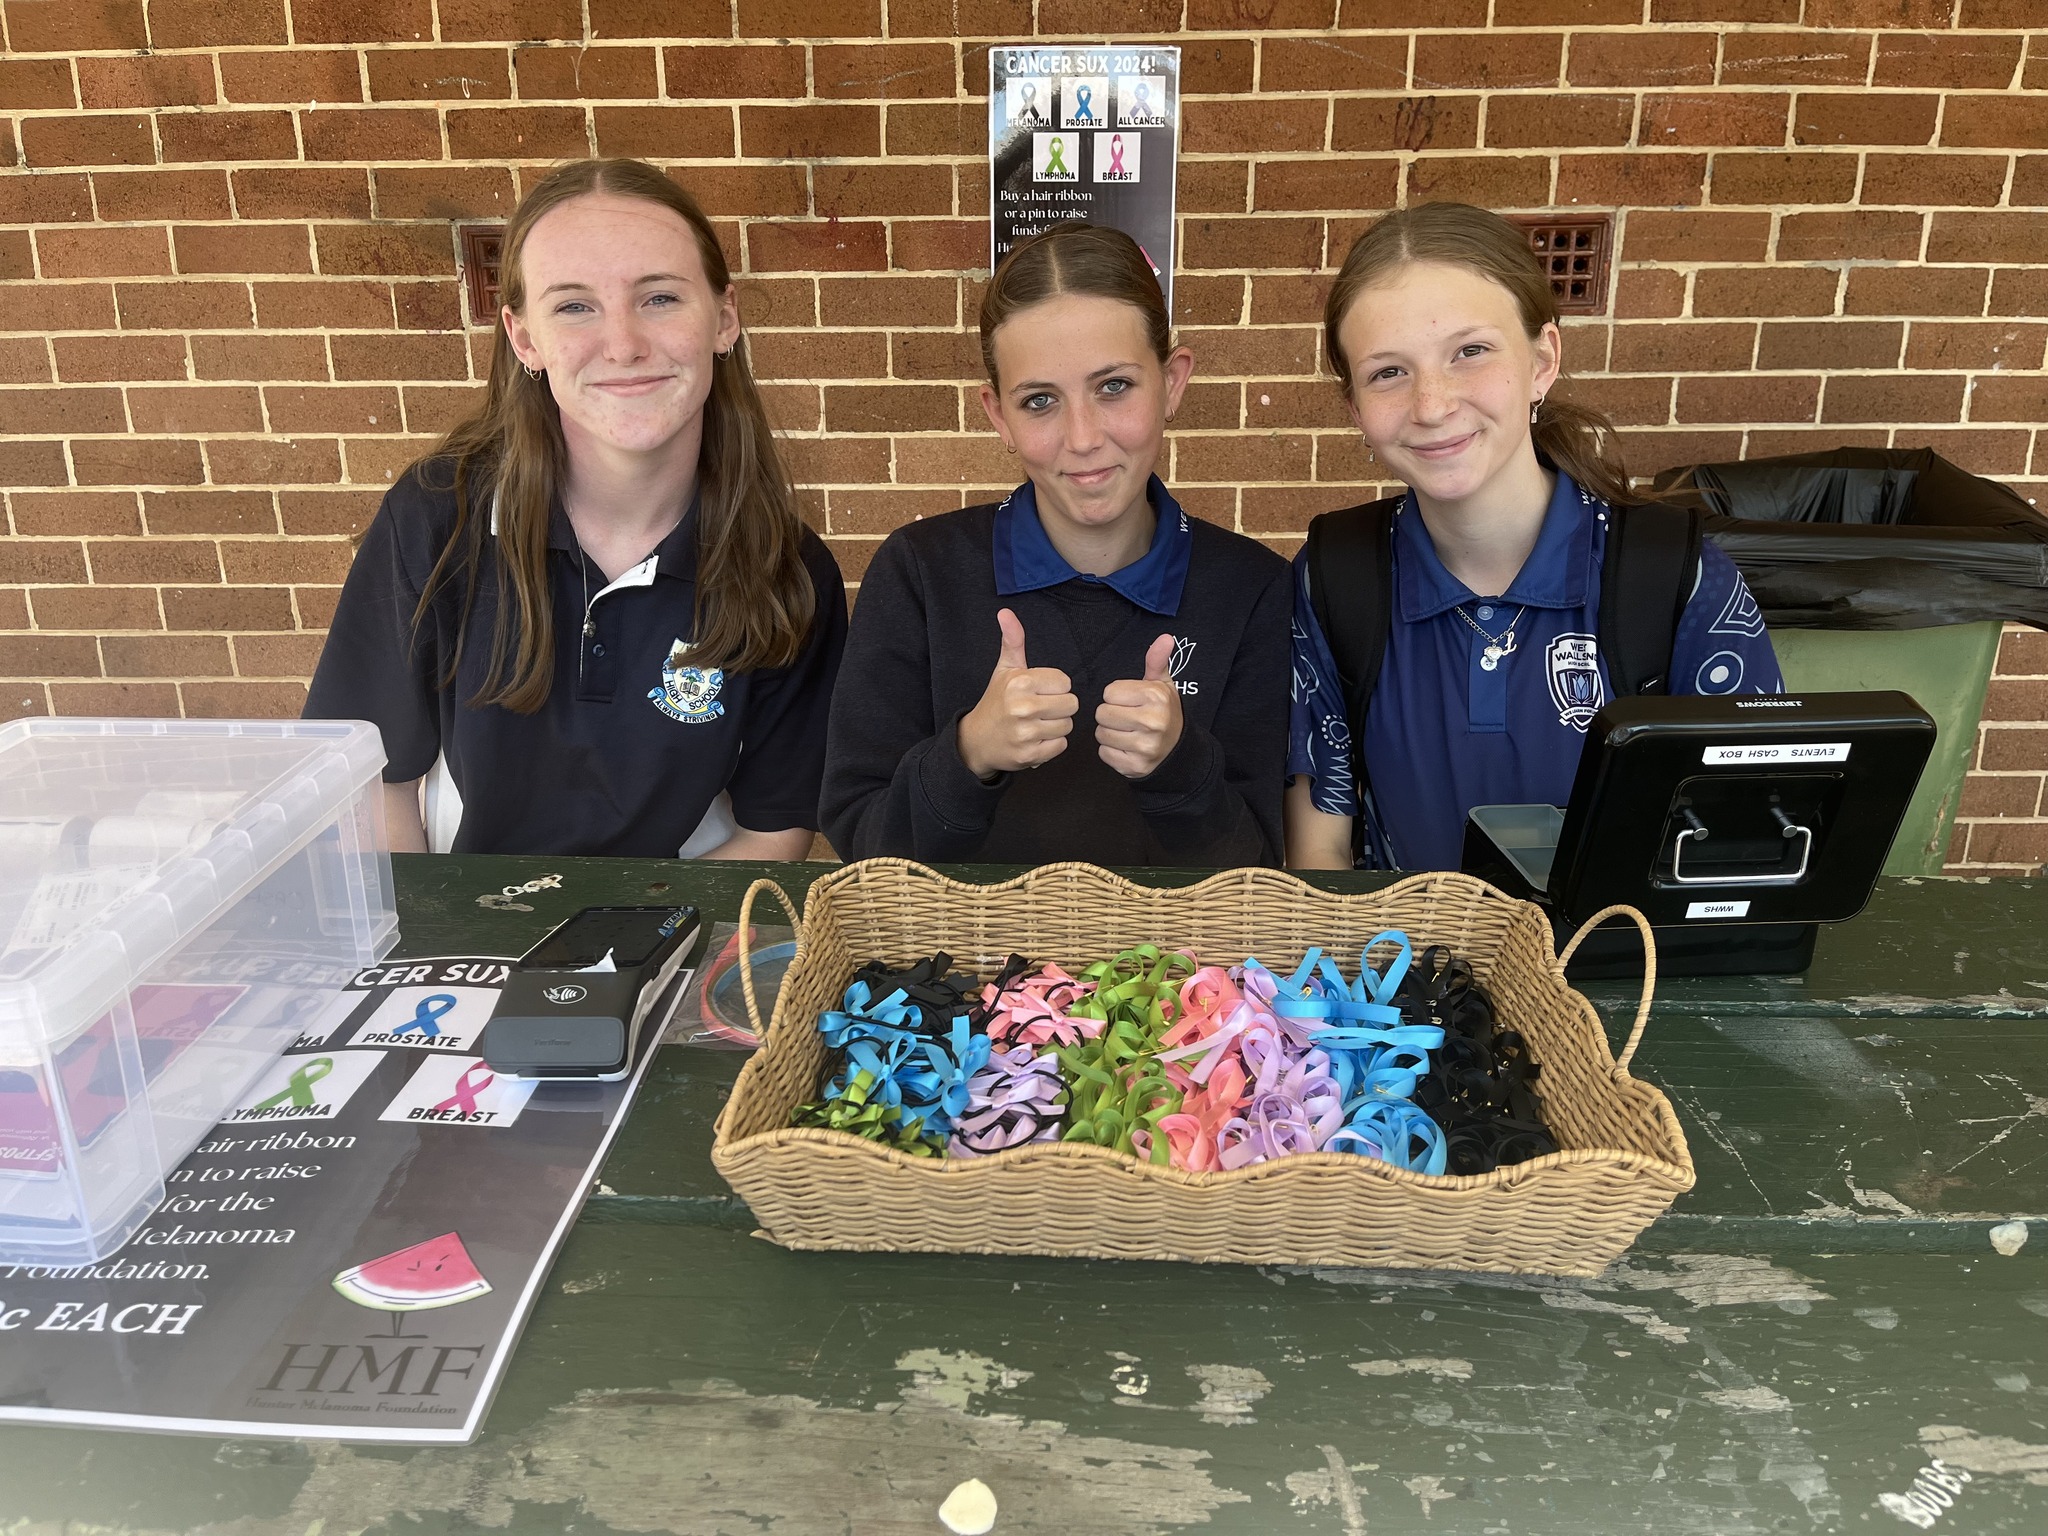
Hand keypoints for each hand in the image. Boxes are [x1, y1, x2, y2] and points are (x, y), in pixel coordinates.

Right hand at [957, 609, 1078, 778]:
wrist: (976, 740)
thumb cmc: (996, 702)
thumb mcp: (1004, 669)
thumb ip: (1013, 641)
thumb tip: (1006, 612)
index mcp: (1021, 682)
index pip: (1065, 682)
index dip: (1055, 687)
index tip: (1038, 692)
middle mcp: (1023, 707)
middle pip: (1071, 704)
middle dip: (1059, 707)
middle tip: (1040, 709)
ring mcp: (1026, 733)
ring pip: (1067, 725)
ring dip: (1055, 726)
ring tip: (1036, 724)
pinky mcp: (1030, 755)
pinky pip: (1061, 745)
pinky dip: (1051, 744)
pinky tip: (1035, 739)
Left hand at [1096, 633, 1183, 779]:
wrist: (1178, 751)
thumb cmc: (1163, 713)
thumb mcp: (1162, 685)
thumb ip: (1157, 661)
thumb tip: (1166, 637)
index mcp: (1156, 697)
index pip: (1109, 692)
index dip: (1117, 696)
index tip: (1130, 701)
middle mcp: (1152, 722)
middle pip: (1102, 713)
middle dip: (1111, 714)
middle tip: (1126, 718)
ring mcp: (1144, 747)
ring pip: (1101, 733)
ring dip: (1109, 733)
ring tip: (1126, 732)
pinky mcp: (1135, 766)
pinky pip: (1104, 753)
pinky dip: (1111, 751)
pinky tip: (1126, 747)